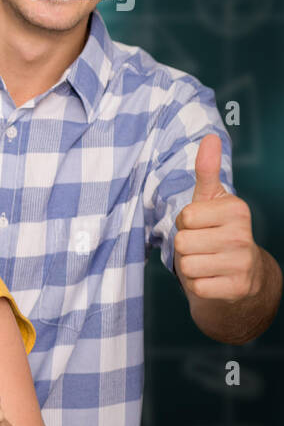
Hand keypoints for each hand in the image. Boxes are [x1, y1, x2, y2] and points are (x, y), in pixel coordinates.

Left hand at [174, 133, 260, 301]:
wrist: (243, 278)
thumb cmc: (218, 233)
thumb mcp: (212, 200)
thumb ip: (207, 170)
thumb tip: (210, 136)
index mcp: (236, 210)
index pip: (184, 217)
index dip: (185, 224)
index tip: (202, 226)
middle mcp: (243, 235)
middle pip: (182, 242)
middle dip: (185, 247)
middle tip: (203, 248)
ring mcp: (242, 263)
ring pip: (186, 265)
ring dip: (190, 267)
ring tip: (207, 263)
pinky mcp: (236, 289)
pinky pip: (195, 286)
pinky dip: (197, 286)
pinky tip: (212, 280)